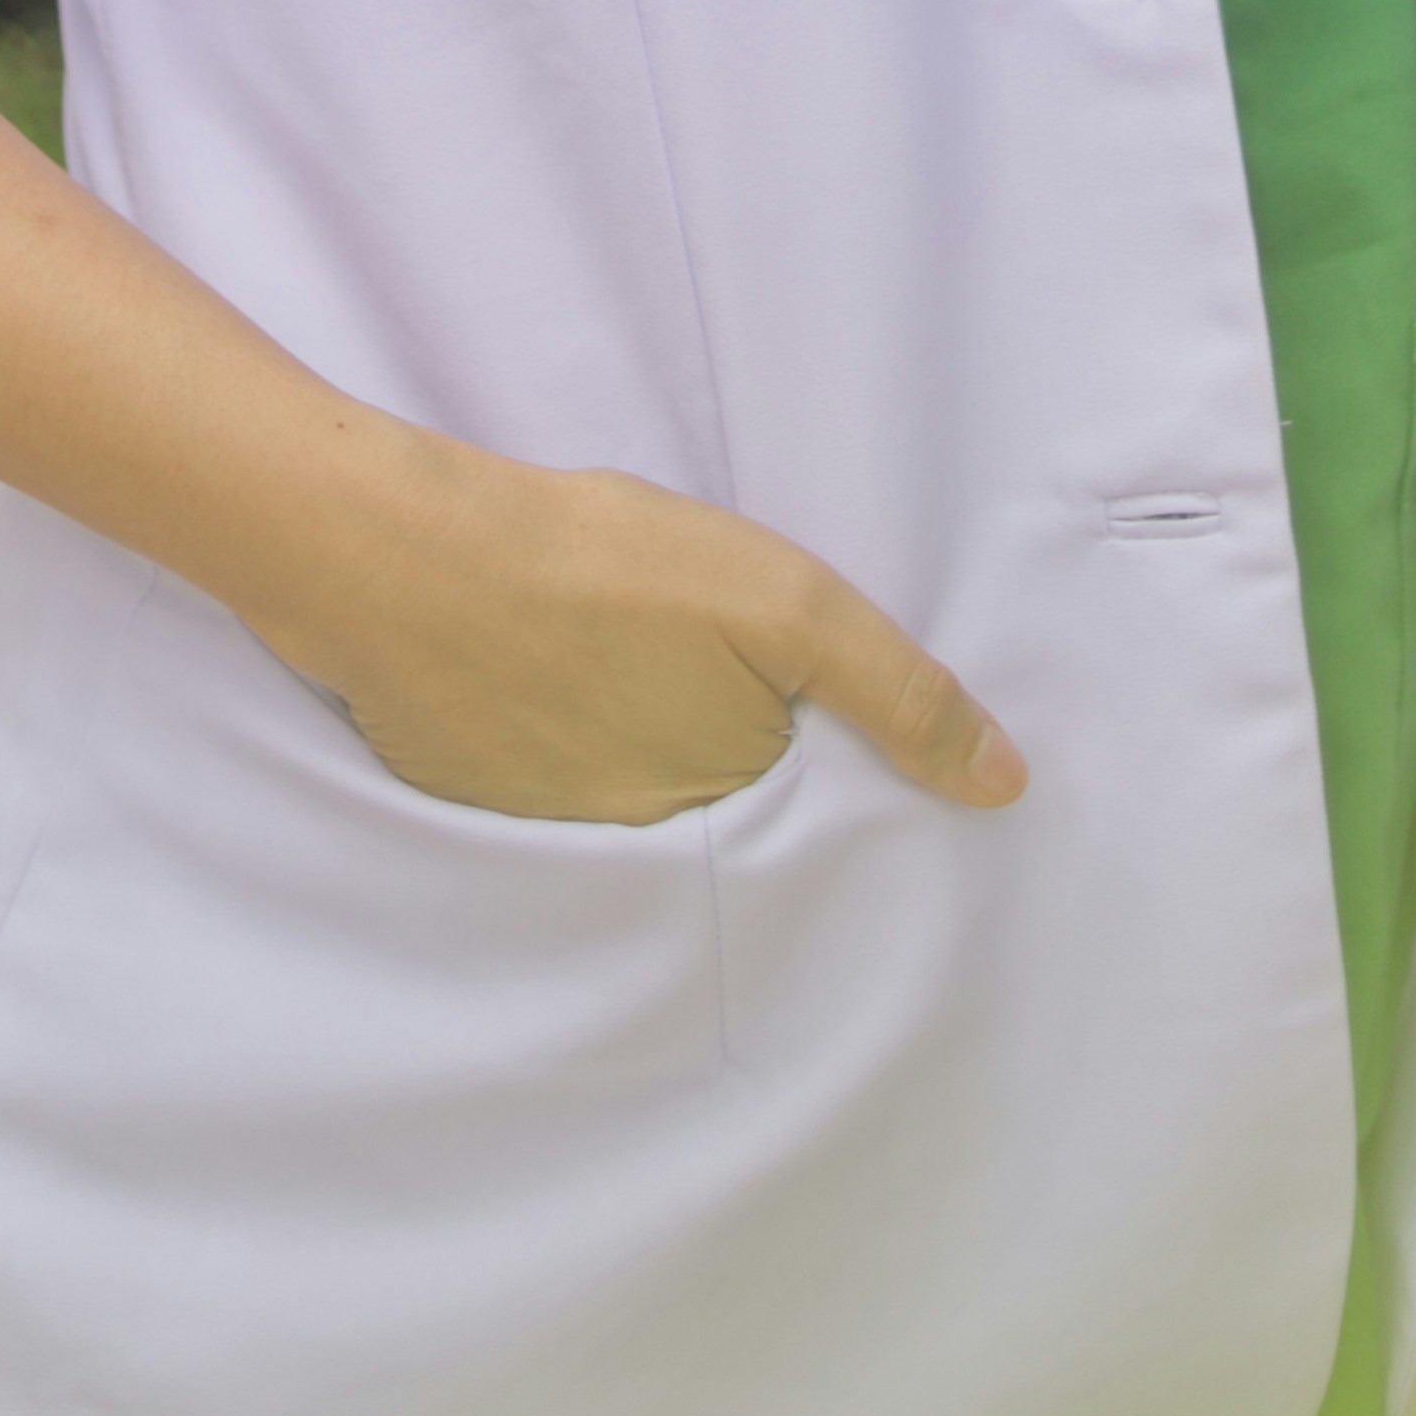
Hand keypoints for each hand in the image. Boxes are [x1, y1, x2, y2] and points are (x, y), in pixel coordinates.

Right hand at [299, 420, 1029, 830]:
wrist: (407, 561)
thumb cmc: (604, 566)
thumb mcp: (785, 602)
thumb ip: (901, 693)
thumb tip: (1009, 788)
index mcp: (726, 810)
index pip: (806, 821)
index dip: (821, 770)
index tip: (811, 723)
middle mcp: (643, 853)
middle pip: (720, 818)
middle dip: (729, 766)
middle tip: (697, 673)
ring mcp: (551, 836)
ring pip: (634, 804)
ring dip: (640, 752)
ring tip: (624, 667)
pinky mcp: (478, 804)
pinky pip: (549, 795)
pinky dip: (560, 745)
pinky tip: (550, 679)